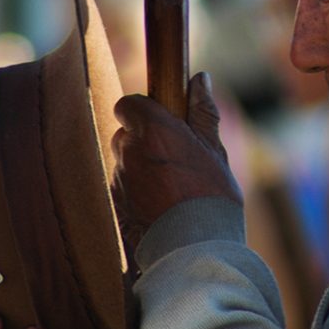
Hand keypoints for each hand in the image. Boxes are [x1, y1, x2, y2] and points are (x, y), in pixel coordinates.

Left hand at [113, 71, 242, 247]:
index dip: (144, 110)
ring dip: (140, 166)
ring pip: (124, 161)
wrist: (193, 249)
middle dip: (144, 139)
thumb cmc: (210, 197)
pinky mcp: (115, 205)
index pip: (128, 104)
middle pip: (126, 133)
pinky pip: (123, 187)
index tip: (164, 121)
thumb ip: (202, 112)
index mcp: (153, 130)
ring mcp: (118, 179)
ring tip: (171, 186)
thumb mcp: (214, 150)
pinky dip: (137, 190)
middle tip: (174, 157)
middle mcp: (128, 151)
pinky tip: (161, 205)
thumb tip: (199, 79)